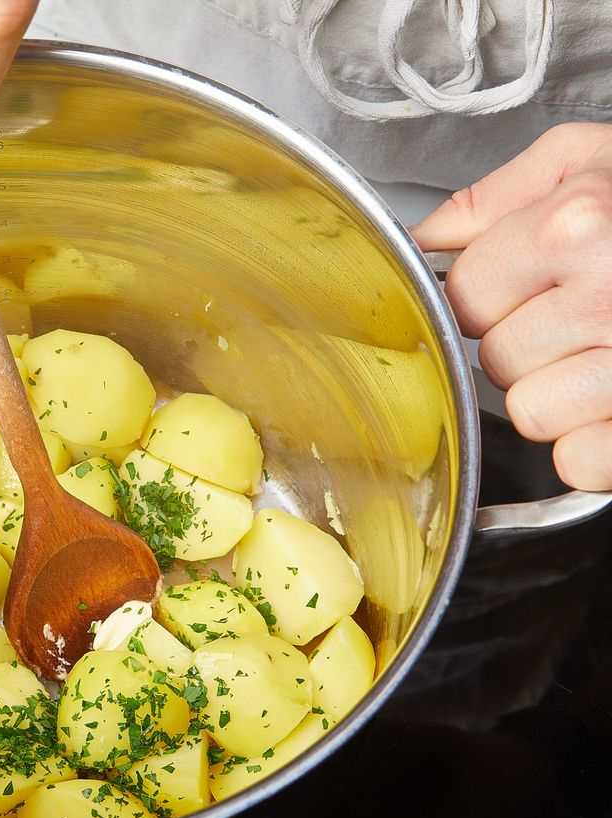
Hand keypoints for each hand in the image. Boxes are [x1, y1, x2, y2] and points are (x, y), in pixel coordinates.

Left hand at [411, 123, 611, 490]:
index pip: (462, 296)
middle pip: (495, 360)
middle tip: (579, 317)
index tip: (521, 288)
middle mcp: (609, 296)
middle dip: (526, 344)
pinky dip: (593, 443)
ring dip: (558, 394)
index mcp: (578, 227)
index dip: (486, 296)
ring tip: (605, 353)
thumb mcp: (589, 160)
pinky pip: (580, 460)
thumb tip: (421, 240)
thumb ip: (493, 198)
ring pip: (529, 415)